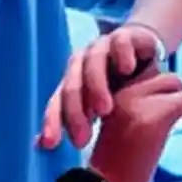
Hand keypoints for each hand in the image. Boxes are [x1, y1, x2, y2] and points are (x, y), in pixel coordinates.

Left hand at [38, 24, 165, 149]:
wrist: (141, 48)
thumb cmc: (118, 82)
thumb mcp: (97, 104)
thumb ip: (76, 120)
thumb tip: (40, 145)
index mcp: (72, 81)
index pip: (57, 103)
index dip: (52, 123)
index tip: (52, 145)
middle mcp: (82, 63)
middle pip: (72, 85)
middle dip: (74, 112)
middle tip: (82, 140)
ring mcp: (103, 47)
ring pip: (93, 63)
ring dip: (96, 87)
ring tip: (105, 111)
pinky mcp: (126, 36)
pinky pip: (120, 42)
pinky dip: (122, 55)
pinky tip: (128, 69)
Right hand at [88, 73, 181, 181]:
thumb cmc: (114, 166)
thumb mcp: (119, 128)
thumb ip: (136, 108)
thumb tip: (167, 96)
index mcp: (107, 93)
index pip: (142, 72)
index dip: (159, 84)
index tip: (171, 94)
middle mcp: (120, 92)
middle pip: (159, 75)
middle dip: (175, 89)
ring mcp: (137, 102)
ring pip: (172, 82)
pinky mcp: (155, 117)